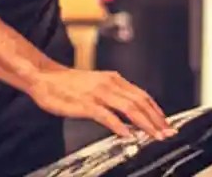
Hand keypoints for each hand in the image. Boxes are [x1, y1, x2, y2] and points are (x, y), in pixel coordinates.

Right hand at [26, 64, 172, 140]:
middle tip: (167, 132)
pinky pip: (107, 116)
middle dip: (156, 119)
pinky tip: (127, 134)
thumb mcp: (96, 85)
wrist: (44, 77)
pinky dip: (120, 126)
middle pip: (140, 102)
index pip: (142, 95)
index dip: (156, 110)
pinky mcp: (85, 104)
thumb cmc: (68, 84)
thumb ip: (114, 96)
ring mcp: (97, 93)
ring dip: (144, 123)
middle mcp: (109, 83)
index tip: (166, 123)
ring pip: (129, 108)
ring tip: (154, 135)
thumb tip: (131, 112)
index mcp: (113, 79)